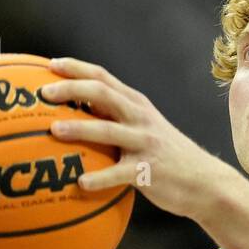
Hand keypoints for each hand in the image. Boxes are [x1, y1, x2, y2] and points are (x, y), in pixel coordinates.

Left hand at [40, 57, 242, 219]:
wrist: (205, 183)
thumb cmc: (166, 157)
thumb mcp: (144, 129)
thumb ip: (115, 119)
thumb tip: (76, 113)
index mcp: (136, 105)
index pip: (102, 77)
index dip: (75, 68)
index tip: (48, 65)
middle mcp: (140, 118)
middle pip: (102, 93)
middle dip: (70, 89)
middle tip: (43, 94)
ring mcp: (145, 143)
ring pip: (108, 130)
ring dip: (79, 129)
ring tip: (54, 130)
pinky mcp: (148, 170)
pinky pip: (119, 174)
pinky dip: (99, 178)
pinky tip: (80, 183)